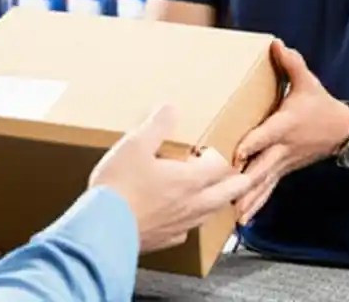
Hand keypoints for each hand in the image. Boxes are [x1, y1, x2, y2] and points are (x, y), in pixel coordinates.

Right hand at [89, 105, 254, 252]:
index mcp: (190, 179)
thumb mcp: (135, 144)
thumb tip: (171, 108)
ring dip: (217, 203)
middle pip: (226, 194)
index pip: (221, 167)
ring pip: (209, 214)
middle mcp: (192, 204)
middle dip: (238, 184)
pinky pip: (185, 231)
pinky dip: (189, 223)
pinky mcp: (164, 240)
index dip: (222, 157)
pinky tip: (181, 221)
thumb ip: (156, 125)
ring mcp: (180, 225)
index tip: (217, 151)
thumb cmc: (119, 186)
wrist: (102, 229)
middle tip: (246, 178)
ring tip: (218, 197)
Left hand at [233, 40, 348, 224]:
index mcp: (285, 125)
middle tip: (225, 194)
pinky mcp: (282, 171)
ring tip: (233, 215)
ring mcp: (283, 163)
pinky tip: (242, 219)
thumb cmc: (320, 105)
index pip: (267, 135)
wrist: (343, 131)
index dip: (252, 144)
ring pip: (263, 183)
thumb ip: (291, 64)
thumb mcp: (308, 82)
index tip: (236, 154)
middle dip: (244, 181)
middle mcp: (283, 147)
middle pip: (261, 166)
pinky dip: (256, 204)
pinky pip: (268, 190)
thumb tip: (276, 44)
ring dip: (248, 199)